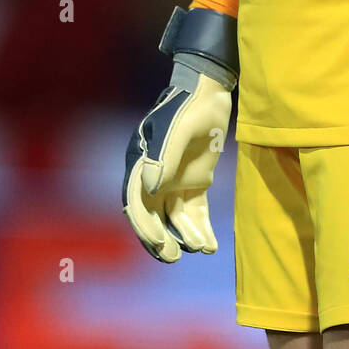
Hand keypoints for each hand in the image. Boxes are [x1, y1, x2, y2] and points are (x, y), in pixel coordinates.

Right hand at [122, 65, 232, 262]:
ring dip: (186, 235)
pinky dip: (202, 228)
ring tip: (202, 247)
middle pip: (153, 217)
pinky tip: (212, 245)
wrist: (210, 92)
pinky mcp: (195, 182)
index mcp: (142, 165)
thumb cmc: (190, 106)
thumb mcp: (178, 129)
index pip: (137, 204)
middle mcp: (155, 177)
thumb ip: (165, 157)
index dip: (145, 226)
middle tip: (175, 257)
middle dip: (162, 240)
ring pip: (175, 218)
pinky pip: (195, 211)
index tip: (161, 242)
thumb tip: (151, 189)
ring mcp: (174, 181)